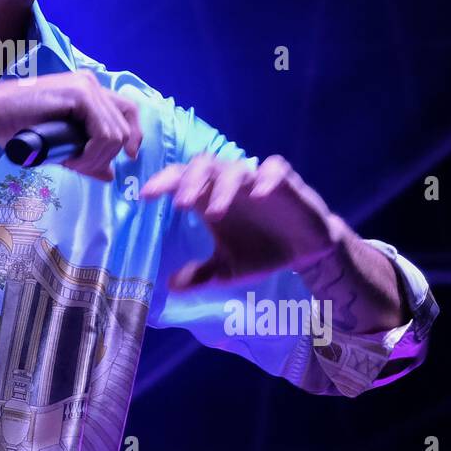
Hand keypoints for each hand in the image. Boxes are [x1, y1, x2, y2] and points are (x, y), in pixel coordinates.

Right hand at [0, 69, 141, 181]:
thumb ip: (85, 155)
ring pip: (116, 134)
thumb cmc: (15, 127)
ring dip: (97, 158)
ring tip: (72, 165)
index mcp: (89, 90)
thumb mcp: (59, 144)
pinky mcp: (79, 94)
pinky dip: (93, 153)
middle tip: (80, 167)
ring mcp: (86, 86)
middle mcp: (91, 83)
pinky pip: (103, 133)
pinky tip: (74, 160)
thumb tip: (110, 174)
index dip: (132, 138)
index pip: (127, 113)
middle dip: (108, 156)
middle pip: (125, 126)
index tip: (125, 159)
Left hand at [140, 154, 346, 290]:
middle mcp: (230, 183)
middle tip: (178, 204)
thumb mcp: (229, 269)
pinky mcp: (286, 182)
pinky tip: (259, 195)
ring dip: (221, 188)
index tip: (145, 196)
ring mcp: (257, 180)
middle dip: (188, 181)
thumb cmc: (261, 251)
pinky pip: (275, 169)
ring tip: (213, 214)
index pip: (181, 177)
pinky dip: (266, 178)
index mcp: (210, 197)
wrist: (305, 251)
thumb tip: (170, 286)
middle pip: (203, 165)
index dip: (163, 182)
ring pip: (235, 168)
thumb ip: (202, 274)